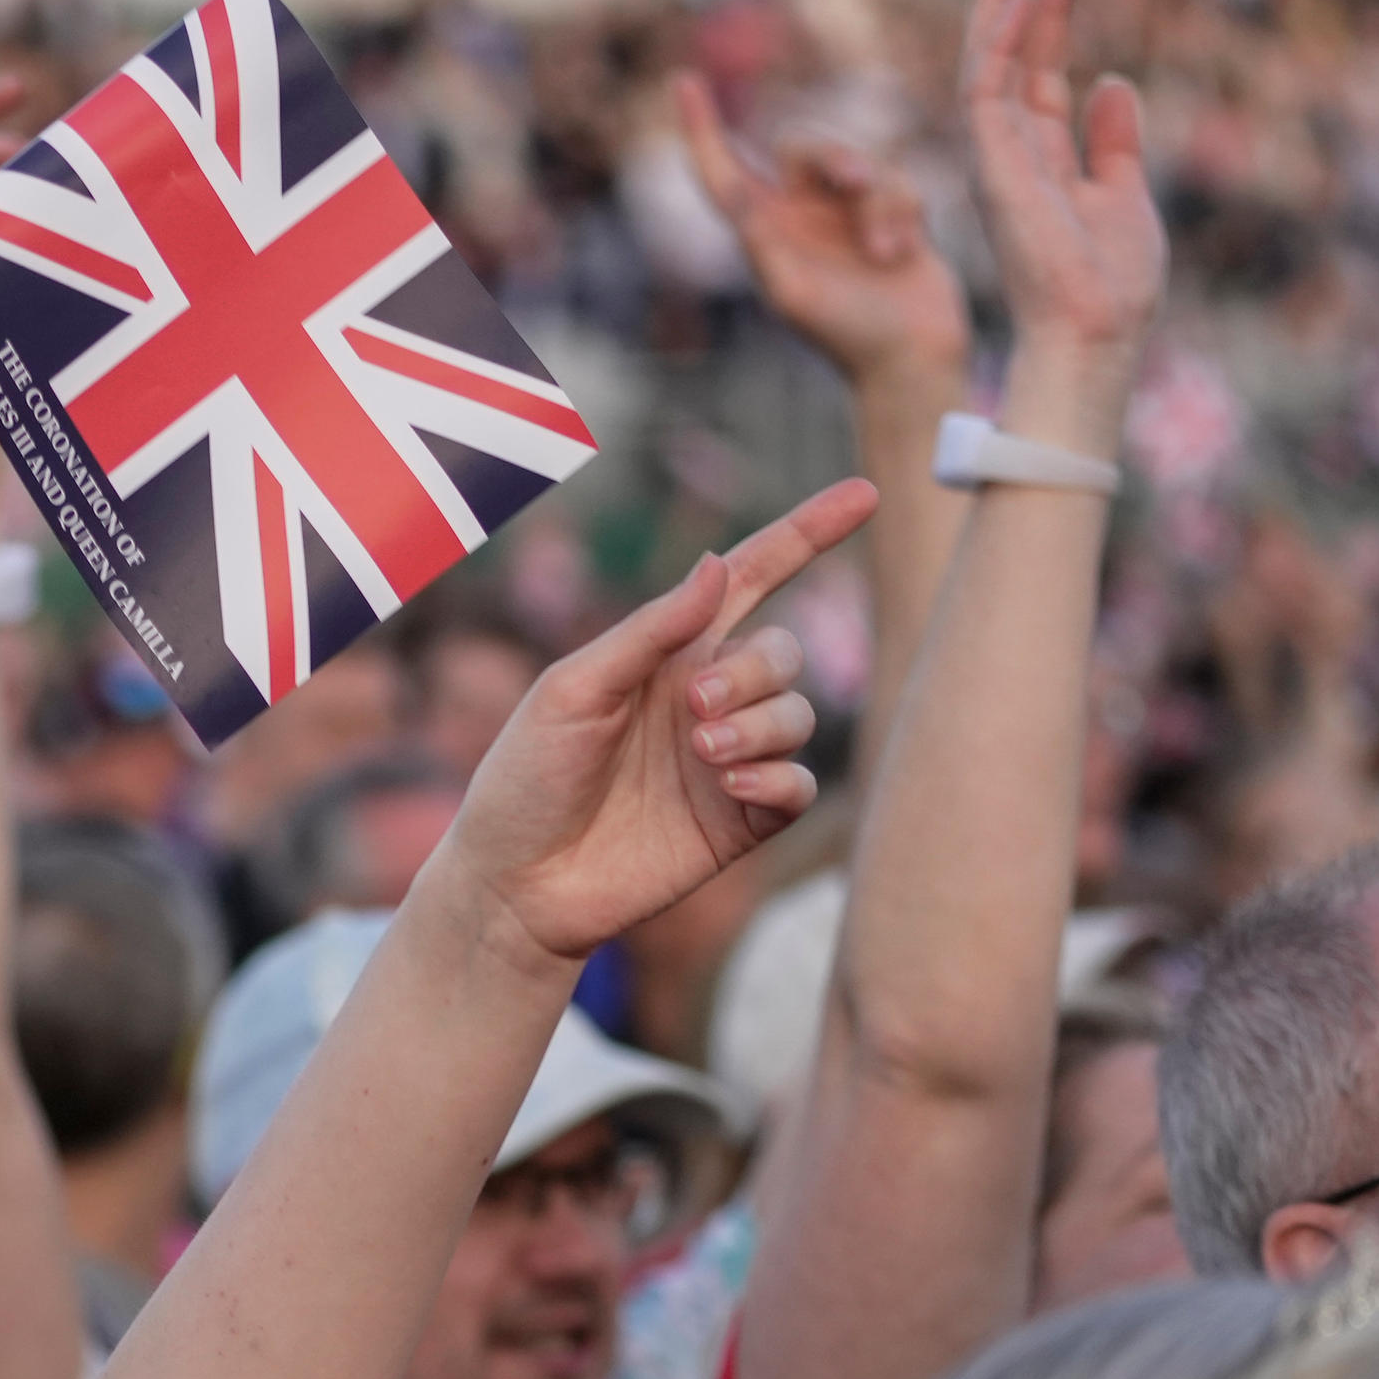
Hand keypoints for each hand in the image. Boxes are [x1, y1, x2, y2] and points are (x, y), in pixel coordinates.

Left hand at [437, 482, 868, 968]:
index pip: (752, 577)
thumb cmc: (526, 779)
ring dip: (761, 724)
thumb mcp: (573, 690)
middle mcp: (705, 699)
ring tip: (703, 752)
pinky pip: (800, 784)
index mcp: (665, 653)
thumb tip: (717, 565)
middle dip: (753, 670)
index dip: (807, 534)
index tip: (864, 494)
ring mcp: (728, 761)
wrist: (514, 884)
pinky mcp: (740, 821)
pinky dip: (779, 777)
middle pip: (782, 652)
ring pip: (799, 714)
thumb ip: (650, 631)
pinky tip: (732, 787)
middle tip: (693, 708)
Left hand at [672, 76, 967, 389]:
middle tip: (855, 183)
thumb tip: (730, 190)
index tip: (683, 82)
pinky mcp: (894, 217)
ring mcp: (846, 216)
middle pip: (802, 147)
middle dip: (833, 159)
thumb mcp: (792, 290)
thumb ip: (761, 238)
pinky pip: (897, 182)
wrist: (910, 363)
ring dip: (876, 200)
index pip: (722, 171)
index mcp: (764, 233)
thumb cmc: (846, 337)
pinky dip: (901, 211)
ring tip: (884, 250)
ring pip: (858, 163)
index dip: (701, 128)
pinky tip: (904, 252)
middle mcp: (800, 218)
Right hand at [957, 0, 1161, 373]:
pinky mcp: (993, 167)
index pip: (1037, 76)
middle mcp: (1011, 156)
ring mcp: (997, 161)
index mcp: (1044, 164)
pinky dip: (1000, 41)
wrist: (1095, 334)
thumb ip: (1115, 142)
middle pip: (1001, 58)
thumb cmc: (1112, 287)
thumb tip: (1114, 80)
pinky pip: (985, 91)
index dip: (1048, 21)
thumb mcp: (1127, 197)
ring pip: (983, 63)